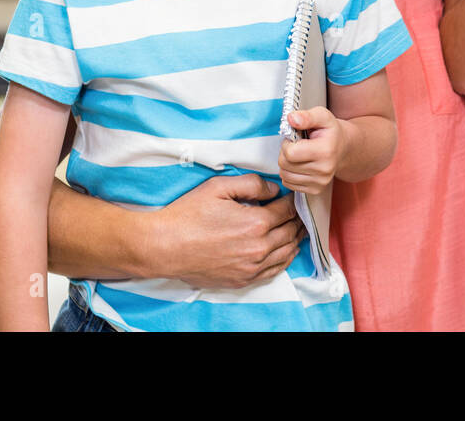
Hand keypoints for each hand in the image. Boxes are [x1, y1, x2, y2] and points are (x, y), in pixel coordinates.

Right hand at [146, 173, 304, 289]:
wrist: (164, 247)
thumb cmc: (188, 215)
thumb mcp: (218, 188)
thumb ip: (252, 184)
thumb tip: (274, 190)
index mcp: (256, 223)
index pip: (288, 210)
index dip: (294, 201)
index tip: (294, 195)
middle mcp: (259, 248)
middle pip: (291, 231)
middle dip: (298, 219)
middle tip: (300, 211)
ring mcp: (252, 267)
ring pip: (287, 252)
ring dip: (295, 239)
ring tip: (297, 228)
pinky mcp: (243, 279)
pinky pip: (274, 270)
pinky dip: (284, 258)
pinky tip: (285, 250)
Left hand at [279, 107, 344, 194]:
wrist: (344, 148)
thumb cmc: (330, 131)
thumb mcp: (322, 116)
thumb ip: (307, 116)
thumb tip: (292, 118)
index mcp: (325, 151)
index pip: (290, 153)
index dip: (287, 143)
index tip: (295, 138)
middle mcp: (324, 170)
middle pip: (285, 165)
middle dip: (286, 153)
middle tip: (297, 146)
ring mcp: (321, 182)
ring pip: (285, 176)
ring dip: (287, 164)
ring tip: (299, 155)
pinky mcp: (316, 190)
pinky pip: (289, 184)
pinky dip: (290, 174)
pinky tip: (300, 165)